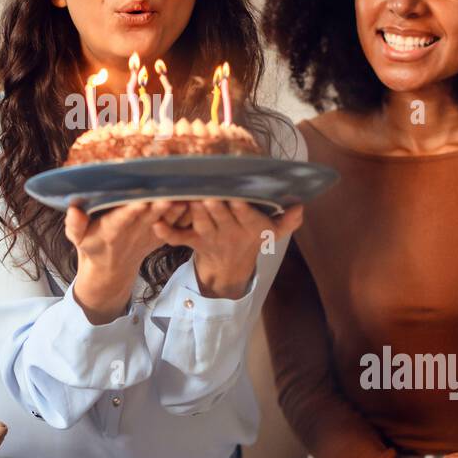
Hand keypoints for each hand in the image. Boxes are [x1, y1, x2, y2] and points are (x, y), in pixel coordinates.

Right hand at [66, 200, 187, 323]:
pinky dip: (187, 214)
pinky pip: (176, 225)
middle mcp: (133, 231)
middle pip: (149, 216)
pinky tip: (200, 201)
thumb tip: (73, 209)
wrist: (111, 269)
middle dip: (161, 204)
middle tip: (173, 190)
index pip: (122, 219)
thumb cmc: (92, 246)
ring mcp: (149, 234)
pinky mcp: (160, 235)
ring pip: (167, 218)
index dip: (131, 211)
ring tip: (191, 192)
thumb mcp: (78, 239)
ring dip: (179, 207)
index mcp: (111, 230)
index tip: (140, 201)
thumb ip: (74, 225)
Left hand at [151, 200, 303, 299]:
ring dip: (192, 211)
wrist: (230, 268)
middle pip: (220, 217)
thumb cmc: (251, 239)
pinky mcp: (192, 241)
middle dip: (213, 204)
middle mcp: (229, 233)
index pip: (246, 217)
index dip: (240, 208)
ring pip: (200, 223)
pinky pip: (178, 238)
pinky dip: (166, 233)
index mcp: (250, 228)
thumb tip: (300, 207)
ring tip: (186, 195)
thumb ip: (288, 221)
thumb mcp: (273, 233)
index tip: (235, 196)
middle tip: (205, 190)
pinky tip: (156, 225)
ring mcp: (210, 237)